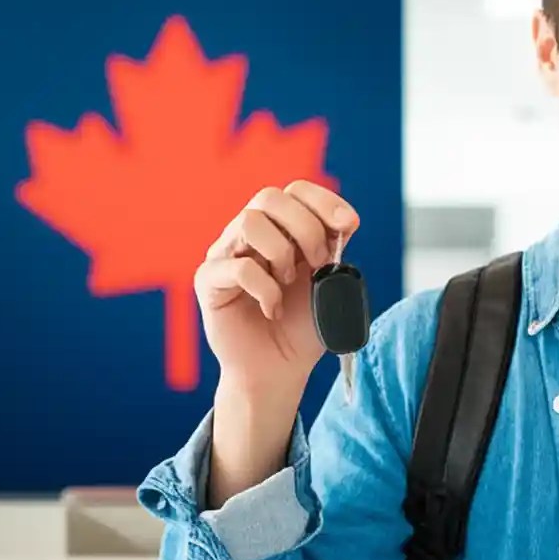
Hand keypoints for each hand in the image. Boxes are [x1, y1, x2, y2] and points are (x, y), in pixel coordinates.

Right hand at [194, 180, 359, 396]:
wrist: (279, 368)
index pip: (296, 190)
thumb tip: (342, 224)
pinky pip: (237, 267)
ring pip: (249, 222)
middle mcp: (251, 235)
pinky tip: (271, 309)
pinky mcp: (209, 281)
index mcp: (282, 229)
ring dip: (280, 252)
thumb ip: (334, 250)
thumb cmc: (301, 326)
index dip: (324, 201)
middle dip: (305, 227)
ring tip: (288, 283)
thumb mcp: (329, 282)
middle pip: (270, 197)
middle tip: (319, 262)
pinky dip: (265, 289)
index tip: (349, 226)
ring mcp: (226, 254)